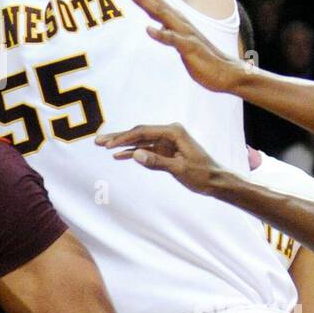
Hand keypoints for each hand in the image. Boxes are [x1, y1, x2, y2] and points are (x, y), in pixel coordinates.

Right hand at [97, 120, 221, 196]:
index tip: (108, 145)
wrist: (215, 180)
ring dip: (122, 144)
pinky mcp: (165, 150)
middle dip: (118, 138)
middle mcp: (169, 132)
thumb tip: (136, 154)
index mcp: (174, 132)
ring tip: (102, 146)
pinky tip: (118, 156)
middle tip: (97, 141)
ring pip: (140, 141)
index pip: (143, 132)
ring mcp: (166, 141)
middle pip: (139, 133)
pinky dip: (132, 152)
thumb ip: (157, 161)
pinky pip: (145, 149)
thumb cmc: (202, 174)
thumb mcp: (179, 170)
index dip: (124, 138)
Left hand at [113, 0, 247, 94]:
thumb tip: (152, 26)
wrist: (225, 71)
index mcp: (172, 17)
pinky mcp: (189, 48)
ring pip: (160, 12)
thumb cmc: (199, 55)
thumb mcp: (177, 39)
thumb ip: (165, 30)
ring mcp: (183, 32)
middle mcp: (176, 19)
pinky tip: (149, 29)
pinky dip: (162, 34)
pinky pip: (174, 41)